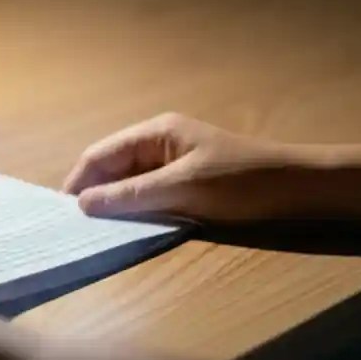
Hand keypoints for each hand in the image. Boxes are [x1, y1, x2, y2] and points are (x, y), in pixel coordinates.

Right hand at [62, 112, 310, 223]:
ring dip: (113, 201)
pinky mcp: (184, 178)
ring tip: (98, 226)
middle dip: (93, 191)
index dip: (79, 181)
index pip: (101, 153)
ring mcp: (172, 159)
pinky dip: (135, 206)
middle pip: (111, 165)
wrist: (297, 187)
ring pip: (128, 180)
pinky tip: (130, 223)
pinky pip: (147, 190)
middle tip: (77, 223)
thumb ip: (131, 195)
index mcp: (156, 132)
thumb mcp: (182, 189)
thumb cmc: (240, 182)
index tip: (63, 212)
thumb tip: (84, 203)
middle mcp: (159, 141)